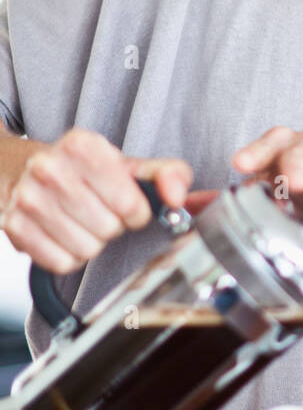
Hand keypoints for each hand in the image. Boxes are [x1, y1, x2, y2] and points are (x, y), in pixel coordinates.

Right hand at [0, 128, 193, 273]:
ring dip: (90, 242)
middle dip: (111, 226)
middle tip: (98, 210)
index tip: (125, 203)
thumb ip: (166, 174)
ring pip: (85, 249)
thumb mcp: (126, 164)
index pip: (131, 204)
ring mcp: (28, 198)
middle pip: (108, 229)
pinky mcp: (13, 226)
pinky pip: (60, 263)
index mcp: (83, 146)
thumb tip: (178, 197)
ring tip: (79, 221)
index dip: (136, 211)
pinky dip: (67, 256)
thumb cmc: (81, 169)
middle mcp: (50, 168)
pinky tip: (62, 234)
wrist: (21, 167)